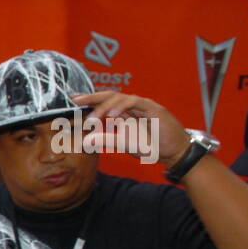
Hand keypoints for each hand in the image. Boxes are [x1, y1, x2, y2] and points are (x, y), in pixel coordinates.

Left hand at [71, 91, 189, 164]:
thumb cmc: (152, 146)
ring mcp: (143, 105)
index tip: (73, 100)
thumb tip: (86, 140)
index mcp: (125, 112)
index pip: (105, 102)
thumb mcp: (123, 144)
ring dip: (104, 107)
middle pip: (110, 96)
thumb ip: (106, 140)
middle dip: (92, 97)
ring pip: (120, 97)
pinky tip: (112, 114)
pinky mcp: (153, 108)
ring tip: (92, 118)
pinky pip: (135, 102)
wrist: (174, 152)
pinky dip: (122, 107)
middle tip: (75, 99)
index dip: (90, 100)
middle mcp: (133, 106)